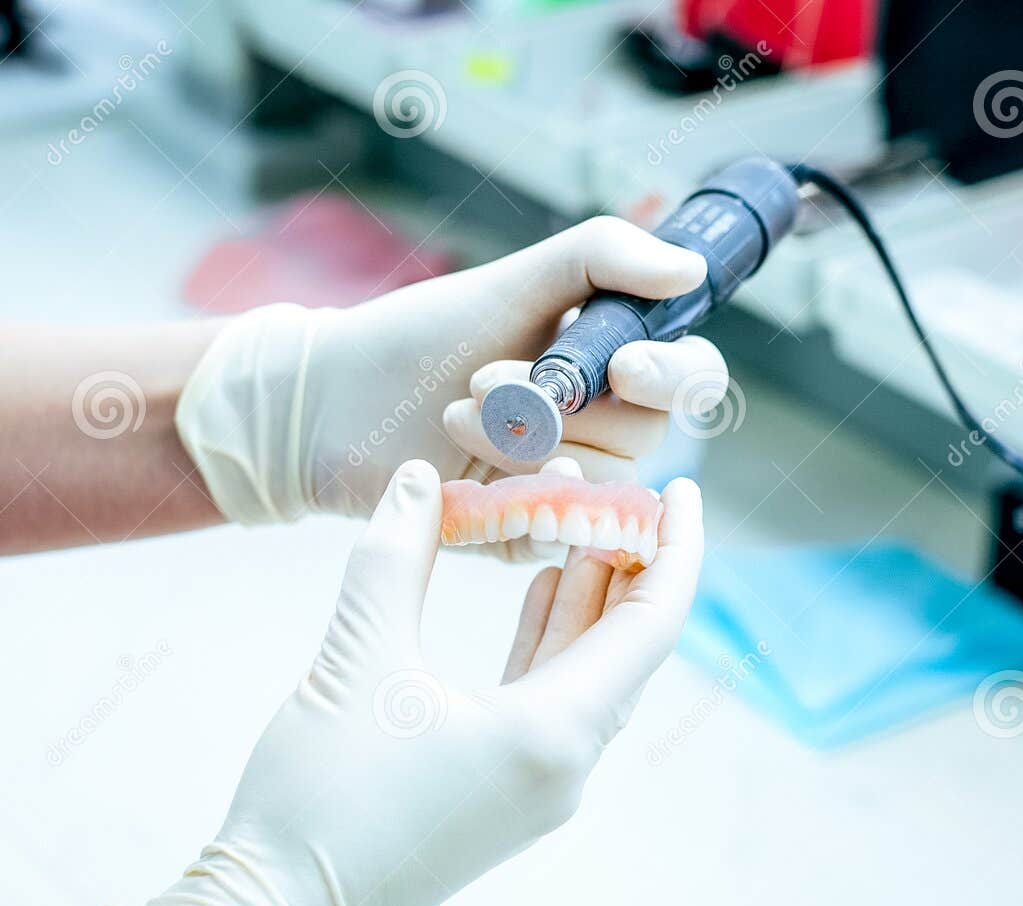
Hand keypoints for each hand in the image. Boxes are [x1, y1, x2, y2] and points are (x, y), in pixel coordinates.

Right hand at [99, 459, 704, 905]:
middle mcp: (565, 766)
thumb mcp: (359, 656)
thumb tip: (416, 479)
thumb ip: (394, 555)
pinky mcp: (500, 796)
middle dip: (627, 564)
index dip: (675, 548)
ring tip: (580, 521)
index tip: (681, 488)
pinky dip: (549, 641)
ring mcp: (536, 788)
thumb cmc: (321, 795)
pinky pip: (550, 701)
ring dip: (586, 599)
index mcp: (555, 734)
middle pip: (628, 648)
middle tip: (616, 490)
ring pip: (588, 674)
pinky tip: (537, 591)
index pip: (652, 625)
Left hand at [176, 217, 727, 526]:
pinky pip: (559, 530)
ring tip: (455, 414)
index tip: (625, 365)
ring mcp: (566, 481)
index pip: (690, 375)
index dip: (675, 375)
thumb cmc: (423, 334)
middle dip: (569, 406)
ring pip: (601, 482)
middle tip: (487, 379)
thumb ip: (601, 258)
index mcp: (611, 361)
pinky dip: (522, 502)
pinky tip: (474, 480)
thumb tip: (688, 268)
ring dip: (525, 447)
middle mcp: (601, 425)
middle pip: (648, 432)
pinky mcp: (528, 530)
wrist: (331, 398)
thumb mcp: (514, 280)